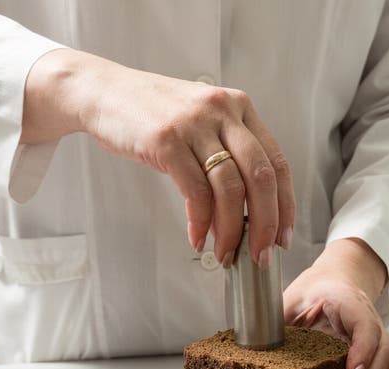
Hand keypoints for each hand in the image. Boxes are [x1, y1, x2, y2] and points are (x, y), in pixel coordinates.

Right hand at [22, 49, 294, 266]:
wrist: (102, 92)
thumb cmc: (152, 116)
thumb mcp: (200, 124)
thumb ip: (227, 155)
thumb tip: (248, 215)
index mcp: (239, 109)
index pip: (277, 163)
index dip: (285, 206)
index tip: (282, 238)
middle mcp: (223, 111)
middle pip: (261, 178)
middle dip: (265, 225)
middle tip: (259, 256)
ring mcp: (195, 124)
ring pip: (230, 189)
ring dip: (230, 231)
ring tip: (224, 254)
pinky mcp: (167, 140)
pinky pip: (195, 192)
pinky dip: (200, 222)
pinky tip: (197, 237)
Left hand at [284, 238, 388, 368]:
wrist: (330, 284)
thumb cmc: (310, 293)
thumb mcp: (290, 300)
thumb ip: (277, 319)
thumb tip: (252, 341)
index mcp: (347, 301)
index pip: (364, 324)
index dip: (362, 349)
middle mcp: (367, 318)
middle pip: (382, 350)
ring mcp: (374, 336)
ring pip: (384, 364)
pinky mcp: (372, 352)